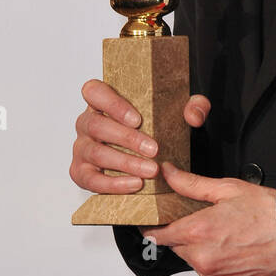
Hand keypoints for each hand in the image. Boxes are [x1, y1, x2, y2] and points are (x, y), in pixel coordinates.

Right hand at [70, 79, 210, 195]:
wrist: (149, 157)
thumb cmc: (155, 128)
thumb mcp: (177, 113)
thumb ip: (193, 107)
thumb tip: (194, 115)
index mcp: (102, 101)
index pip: (93, 91)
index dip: (112, 104)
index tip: (137, 119)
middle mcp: (87, 122)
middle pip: (96, 125)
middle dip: (126, 138)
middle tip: (153, 149)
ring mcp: (81, 148)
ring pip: (95, 152)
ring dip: (124, 162)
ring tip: (150, 170)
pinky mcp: (82, 172)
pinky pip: (90, 179)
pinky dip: (112, 184)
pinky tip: (135, 184)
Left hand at [141, 165, 275, 275]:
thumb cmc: (268, 214)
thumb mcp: (228, 189)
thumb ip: (191, 184)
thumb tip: (170, 173)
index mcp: (199, 232)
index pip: (158, 234)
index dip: (154, 225)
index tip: (154, 220)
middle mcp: (202, 258)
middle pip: (176, 246)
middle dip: (184, 233)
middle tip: (203, 219)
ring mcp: (212, 275)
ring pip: (192, 259)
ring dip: (198, 248)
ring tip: (222, 233)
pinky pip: (206, 273)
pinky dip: (212, 261)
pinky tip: (229, 248)